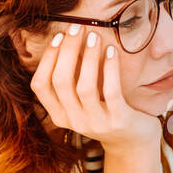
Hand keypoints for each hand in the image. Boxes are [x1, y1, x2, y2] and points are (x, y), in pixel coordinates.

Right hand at [31, 26, 161, 155]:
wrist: (132, 143)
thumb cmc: (104, 113)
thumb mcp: (81, 103)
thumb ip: (70, 82)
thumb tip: (64, 41)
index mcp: (59, 116)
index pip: (40, 86)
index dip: (47, 59)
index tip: (59, 37)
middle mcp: (73, 121)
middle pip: (61, 81)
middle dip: (68, 51)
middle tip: (77, 28)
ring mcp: (95, 123)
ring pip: (84, 87)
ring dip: (88, 57)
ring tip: (94, 37)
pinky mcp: (118, 121)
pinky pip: (111, 91)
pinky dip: (109, 68)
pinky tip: (111, 51)